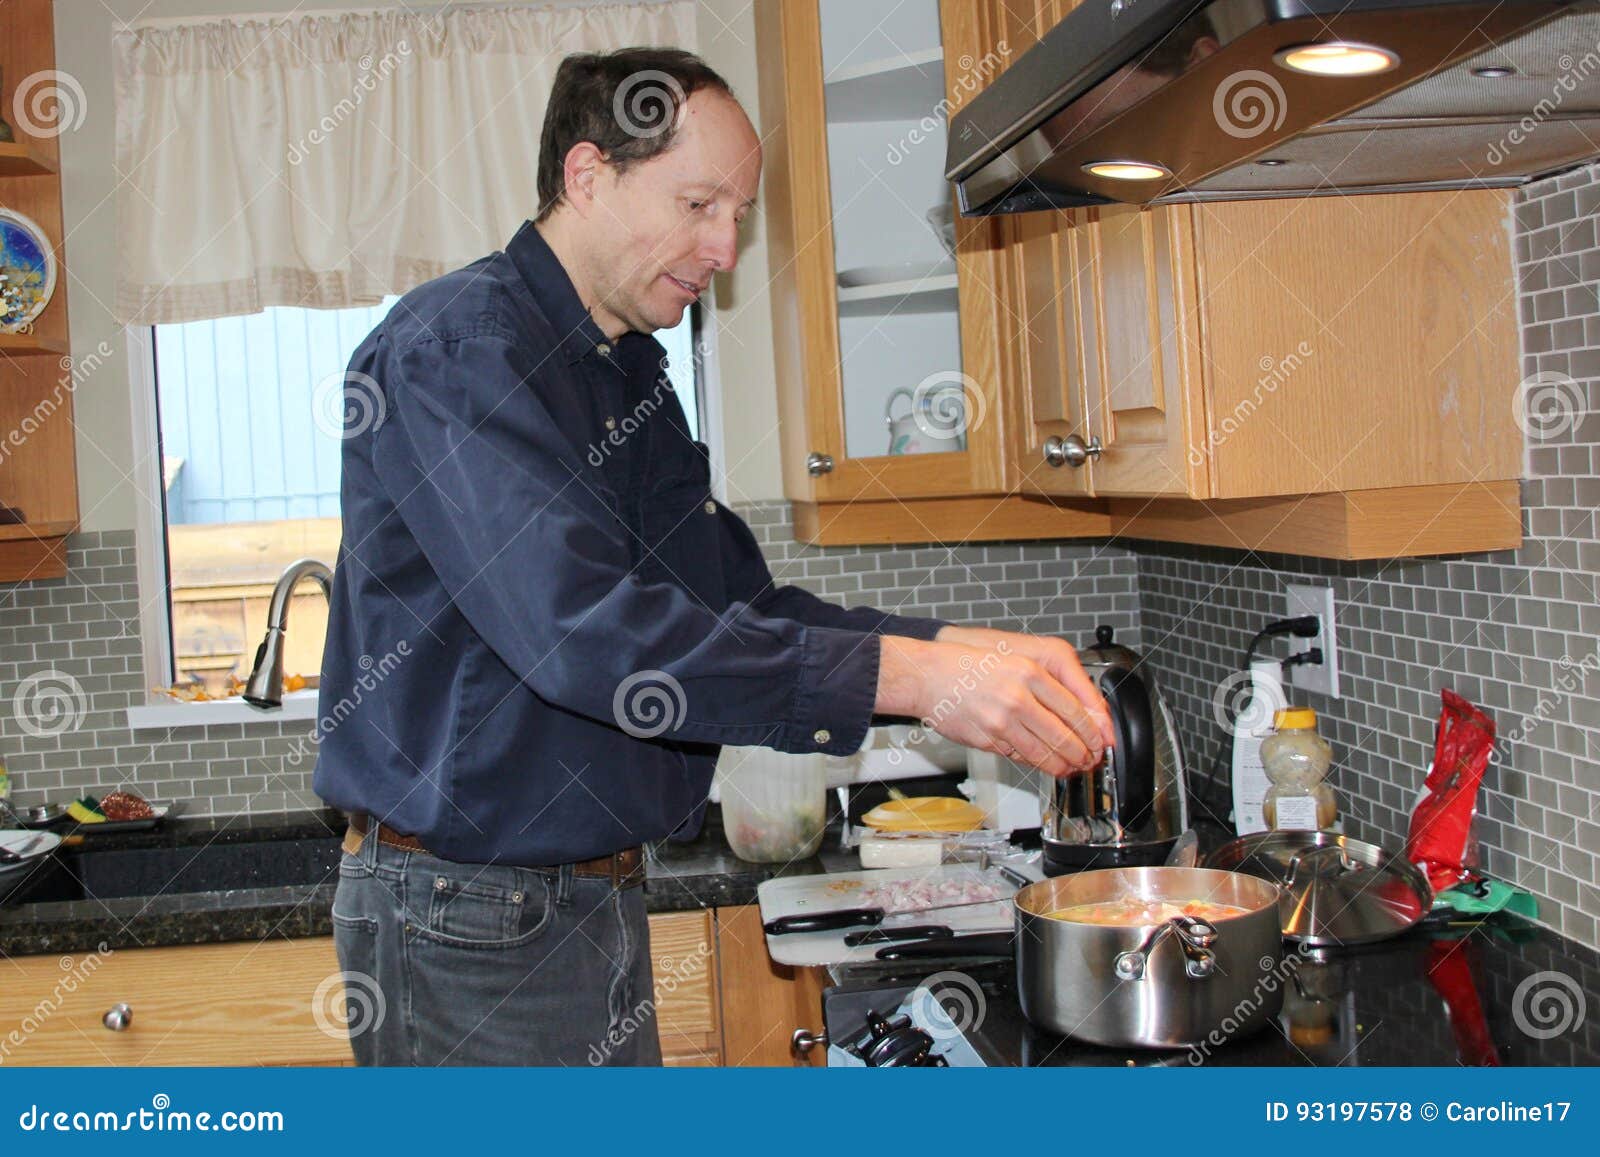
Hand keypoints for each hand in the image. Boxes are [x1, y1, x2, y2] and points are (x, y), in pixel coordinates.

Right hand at [874, 628, 1112, 778]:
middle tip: (1091, 759)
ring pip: (1046, 752)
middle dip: (1084, 753)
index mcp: (1031, 671)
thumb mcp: (1016, 660)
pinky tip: (1044, 763)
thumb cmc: (968, 666)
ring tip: (1072, 767)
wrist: (928, 675)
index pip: (1076, 708)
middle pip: (1066, 735)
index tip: (1102, 741)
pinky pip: (1021, 756)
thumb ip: (1050, 684)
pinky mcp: (988, 739)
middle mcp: (1018, 695)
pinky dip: (1036, 763)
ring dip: (1064, 765)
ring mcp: (1002, 720)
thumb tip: (1082, 713)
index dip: (1095, 732)